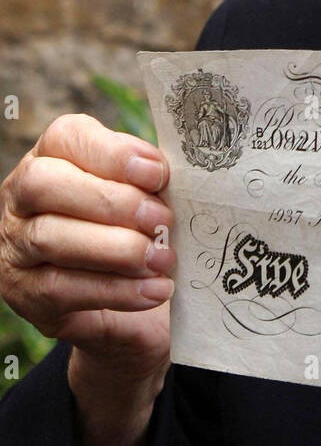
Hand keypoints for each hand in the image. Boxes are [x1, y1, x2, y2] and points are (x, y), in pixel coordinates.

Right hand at [0, 114, 175, 395]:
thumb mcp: (147, 199)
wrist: (129, 308)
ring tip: (164, 259)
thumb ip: (152, 182)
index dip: (112, 152)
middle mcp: (21, 198)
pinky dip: (116, 290)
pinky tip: (155, 289)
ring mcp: (16, 247)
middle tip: (161, 219)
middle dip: (110, 200)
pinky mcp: (25, 295)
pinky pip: (63, 289)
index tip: (158, 173)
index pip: (66, 137)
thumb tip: (179, 175)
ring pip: (50, 238)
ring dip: (116, 249)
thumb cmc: (140, 235)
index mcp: (53, 159)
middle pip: (44, 183)